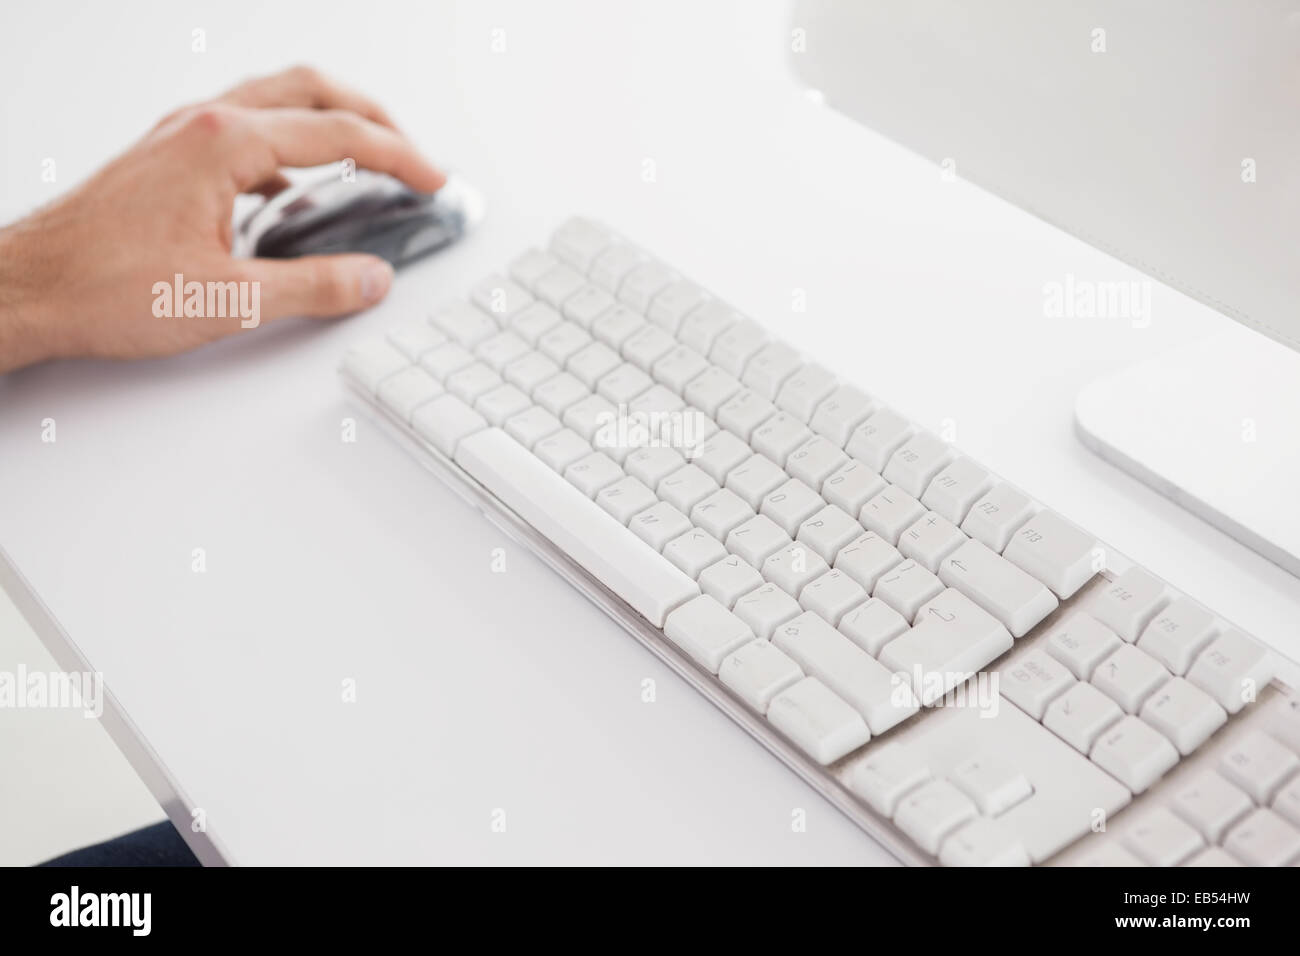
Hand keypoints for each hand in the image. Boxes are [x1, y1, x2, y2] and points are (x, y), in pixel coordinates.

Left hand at [0, 66, 444, 372]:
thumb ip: (312, 288)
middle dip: (374, 118)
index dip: (399, 158)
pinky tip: (296, 190)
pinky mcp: (169, 158)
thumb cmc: (101, 286)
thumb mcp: (227, 299)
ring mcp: (183, 136)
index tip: (434, 178)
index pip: (338, 137)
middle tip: (412, 155)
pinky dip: (291, 146)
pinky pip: (247, 128)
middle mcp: (203, 124)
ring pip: (277, 100)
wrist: (25, 288)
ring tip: (369, 158)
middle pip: (312, 91)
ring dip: (332, 121)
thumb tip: (369, 279)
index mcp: (224, 144)